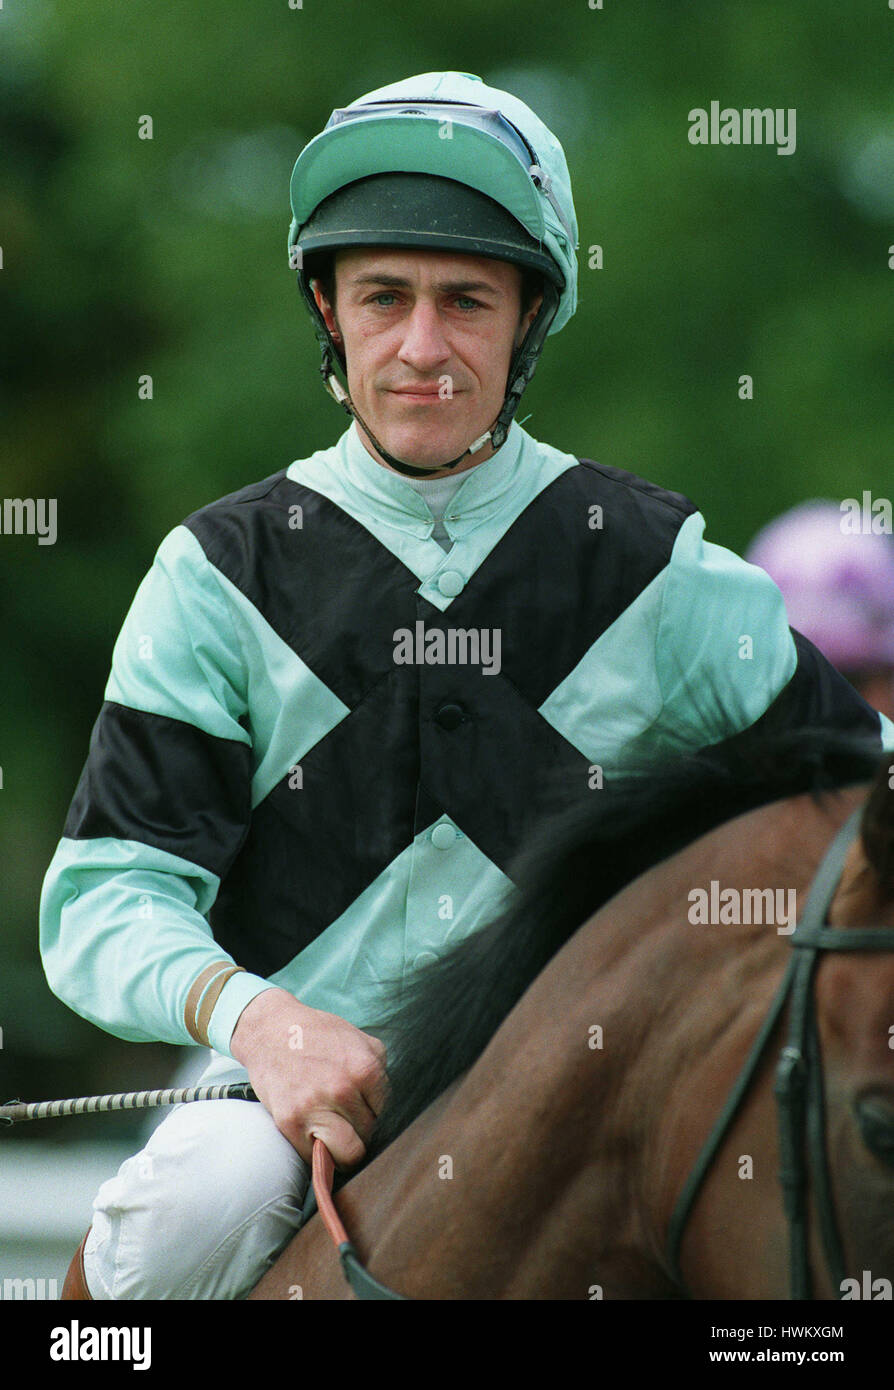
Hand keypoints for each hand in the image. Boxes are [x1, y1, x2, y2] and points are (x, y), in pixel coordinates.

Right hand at [230, 988, 387, 1169]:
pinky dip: (318, 1153)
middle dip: (359, 1130)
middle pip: (369, 1136)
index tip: (361, 1107)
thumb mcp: (359, 1039)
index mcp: (365, 1069)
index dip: (374, 1112)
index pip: (386, 1114)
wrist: (271, 1031)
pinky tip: (314, 1133)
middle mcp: (342, 1090)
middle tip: (346, 1117)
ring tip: (334, 1133)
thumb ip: (378, 1070)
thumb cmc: (318, 1035)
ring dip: (342, 1148)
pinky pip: (316, 1158)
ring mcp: (315, 1108)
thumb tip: (386, 1108)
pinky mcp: (290, 1123)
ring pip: (348, 1156)